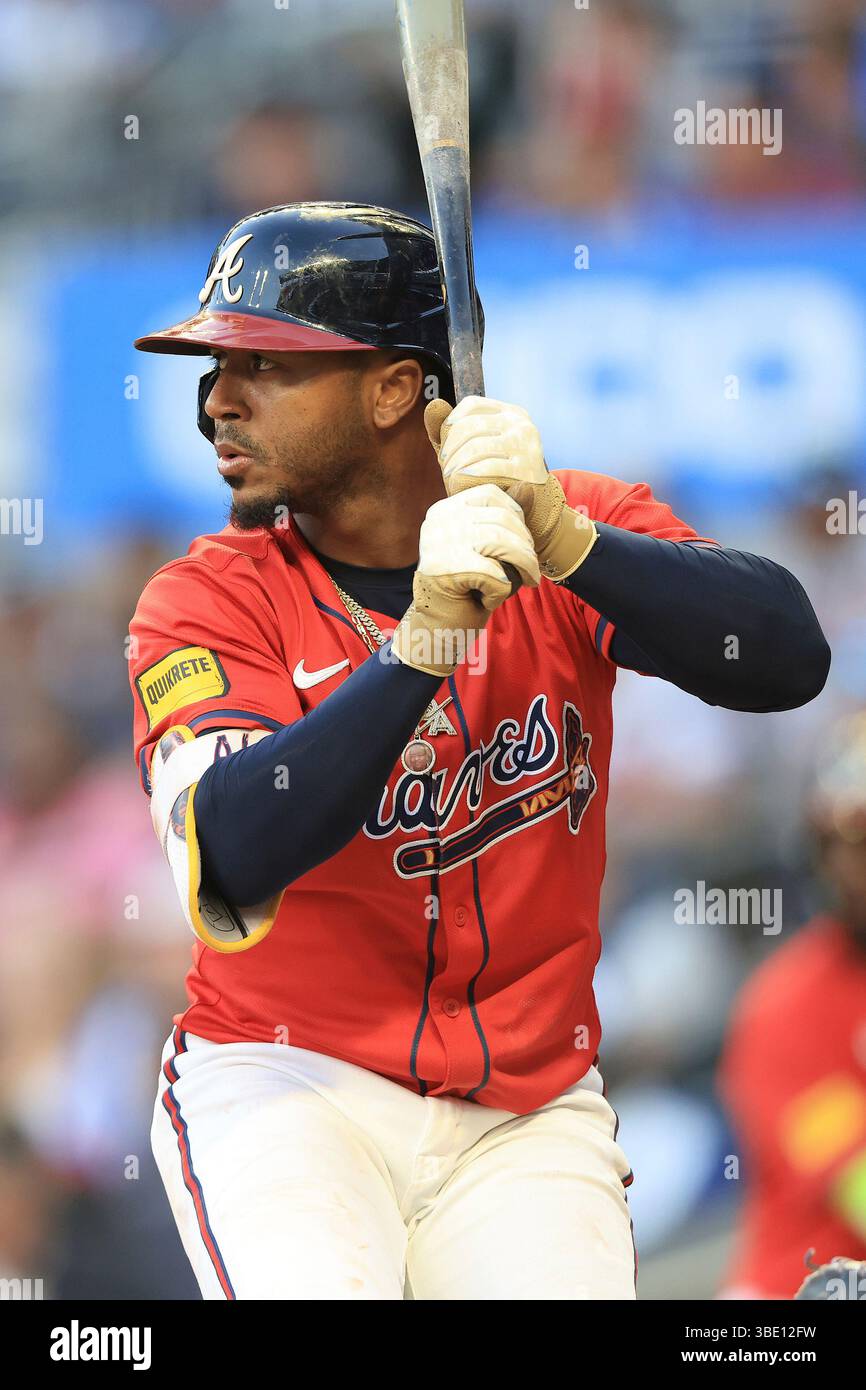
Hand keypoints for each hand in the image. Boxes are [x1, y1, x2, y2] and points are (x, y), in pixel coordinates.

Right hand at [391, 484, 539, 676]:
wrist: (438, 628)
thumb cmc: (466, 587)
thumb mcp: (486, 548)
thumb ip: (503, 519)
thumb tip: (529, 487)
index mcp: (444, 509)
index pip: (491, 495)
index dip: (517, 517)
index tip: (524, 543)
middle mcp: (437, 521)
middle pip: (501, 519)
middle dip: (526, 546)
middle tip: (532, 570)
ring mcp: (438, 543)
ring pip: (501, 543)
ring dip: (524, 565)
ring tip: (528, 581)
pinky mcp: (445, 570)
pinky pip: (494, 573)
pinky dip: (501, 590)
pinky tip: (491, 599)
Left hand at [425, 396, 597, 580]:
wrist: (528, 509)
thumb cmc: (492, 478)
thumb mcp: (468, 451)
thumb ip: (448, 430)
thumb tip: (434, 404)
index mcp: (511, 413)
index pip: (472, 405)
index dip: (451, 423)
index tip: (444, 446)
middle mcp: (522, 423)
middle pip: (471, 426)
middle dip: (451, 448)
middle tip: (444, 468)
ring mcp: (527, 445)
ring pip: (476, 446)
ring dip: (456, 464)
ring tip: (450, 478)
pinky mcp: (529, 468)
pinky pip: (488, 467)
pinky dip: (469, 475)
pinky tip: (460, 483)